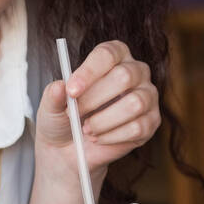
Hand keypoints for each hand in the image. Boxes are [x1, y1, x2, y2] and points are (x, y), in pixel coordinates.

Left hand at [35, 39, 159, 186]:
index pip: (108, 54)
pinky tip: (99, 138)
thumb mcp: (51, 106)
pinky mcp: (151, 121)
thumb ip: (54, 95)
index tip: (72, 90)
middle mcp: (135, 71)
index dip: (89, 71)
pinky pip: (137, 127)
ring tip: (86, 129)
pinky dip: (112, 136)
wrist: (70, 149)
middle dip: (95, 98)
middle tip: (75, 113)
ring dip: (104, 120)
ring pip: (134, 103)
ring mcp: (147, 96)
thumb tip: (60, 87)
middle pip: (124, 76)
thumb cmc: (64, 118)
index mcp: (113, 56)